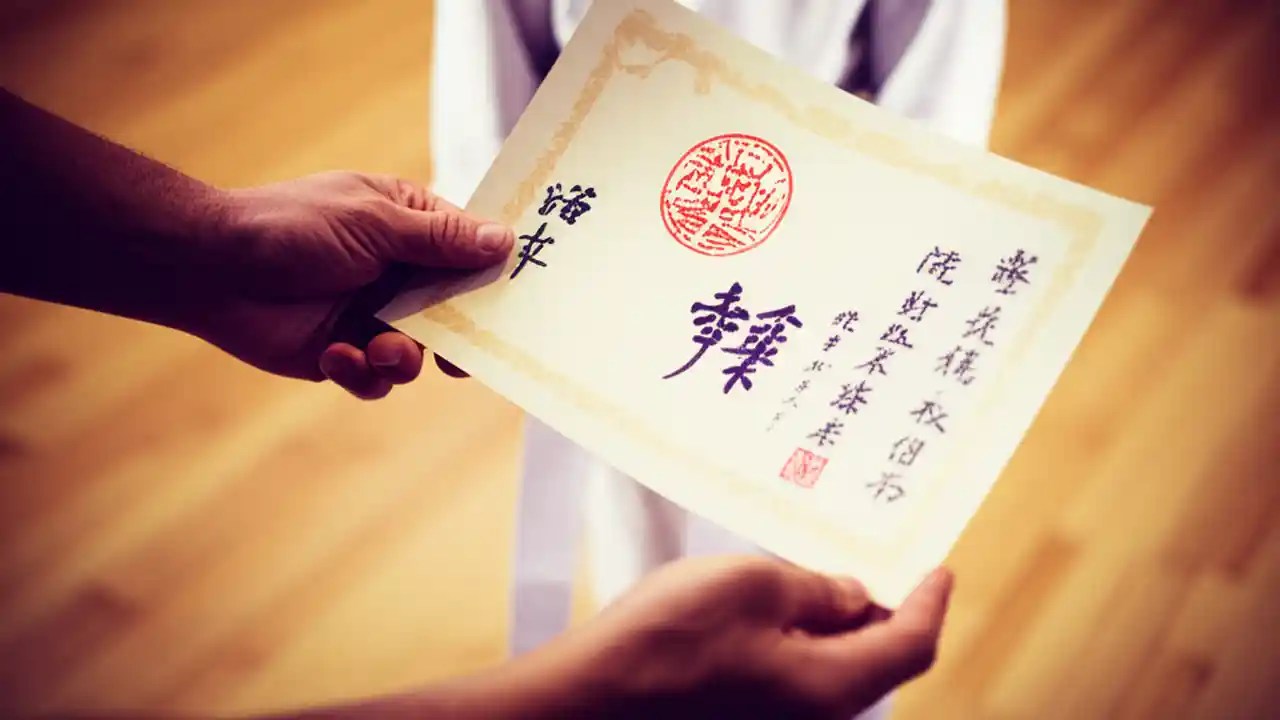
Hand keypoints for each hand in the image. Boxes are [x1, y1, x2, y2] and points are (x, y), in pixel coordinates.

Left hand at [188, 171, 510, 397]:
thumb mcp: (375, 223)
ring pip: (419, 353)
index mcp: (408, 226)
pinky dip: (361, 373)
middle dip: (457, 335)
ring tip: (381, 351)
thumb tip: (504, 240)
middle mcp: (397, 273)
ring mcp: (372, 315)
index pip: (469, 249)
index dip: (493, 274)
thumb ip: (440, 239)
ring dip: (403, 358)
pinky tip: (335, 356)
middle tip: (464, 356)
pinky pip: (375, 379)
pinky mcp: (344, 354)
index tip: (518, 301)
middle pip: (454, 310)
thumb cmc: (291, 228)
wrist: (212, 269)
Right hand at [242, 557, 950, 719]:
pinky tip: (767, 607)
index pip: (910, 643)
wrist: (587, 704)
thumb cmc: (666, 641)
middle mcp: (814, 719)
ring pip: (827, 670)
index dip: (930, 601)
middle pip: (872, 661)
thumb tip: (850, 597)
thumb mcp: (752, 585)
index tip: (941, 567)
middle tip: (874, 560)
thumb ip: (815, 589)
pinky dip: (795, 640)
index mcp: (831, 687)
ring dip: (829, 623)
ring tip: (811, 572)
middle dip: (879, 609)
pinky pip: (790, 679)